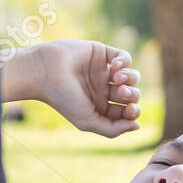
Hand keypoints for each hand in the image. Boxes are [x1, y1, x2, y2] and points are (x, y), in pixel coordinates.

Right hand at [12, 40, 140, 137]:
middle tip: (120, 92)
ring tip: (117, 78)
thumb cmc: (63, 99)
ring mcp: (104, 71)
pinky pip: (125, 57)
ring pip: (132, 76)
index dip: (133, 111)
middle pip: (132, 94)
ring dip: (130, 78)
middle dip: (132, 94)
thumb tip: (137, 126)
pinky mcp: (102, 53)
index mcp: (101, 108)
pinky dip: (125, 62)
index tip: (129, 109)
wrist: (45, 73)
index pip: (127, 111)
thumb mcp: (87, 121)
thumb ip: (112, 129)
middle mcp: (104, 90)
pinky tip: (115, 66)